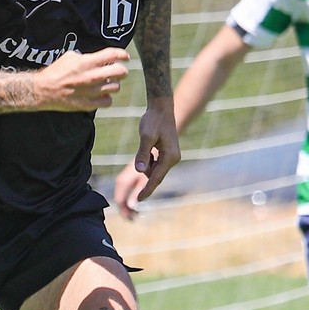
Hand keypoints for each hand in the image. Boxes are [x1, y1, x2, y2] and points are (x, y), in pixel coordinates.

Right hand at [37, 48, 129, 111]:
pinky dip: (106, 98)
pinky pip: (108, 102)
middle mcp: (92, 76)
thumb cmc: (55, 72)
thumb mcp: (70, 57)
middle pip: (120, 72)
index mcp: (87, 62)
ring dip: (113, 84)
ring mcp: (91, 92)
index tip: (125, 57)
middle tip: (118, 71)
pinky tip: (100, 95)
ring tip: (106, 84)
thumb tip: (98, 59)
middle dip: (121, 70)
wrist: (43, 91)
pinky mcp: (88, 104)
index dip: (122, 54)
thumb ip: (87, 57)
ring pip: (116, 87)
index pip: (113, 55)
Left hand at [114, 102, 179, 219]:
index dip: (146, 190)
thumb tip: (140, 171)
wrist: (161, 108)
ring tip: (145, 146)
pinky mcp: (166, 154)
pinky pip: (154, 164)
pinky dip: (147, 160)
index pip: (156, 178)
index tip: (137, 201)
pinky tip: (147, 147)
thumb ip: (142, 154)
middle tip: (135, 173)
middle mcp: (173, 159)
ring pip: (153, 170)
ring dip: (145, 165)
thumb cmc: (154, 120)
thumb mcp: (146, 136)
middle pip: (155, 175)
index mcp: (170, 157)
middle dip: (144, 179)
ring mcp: (170, 157)